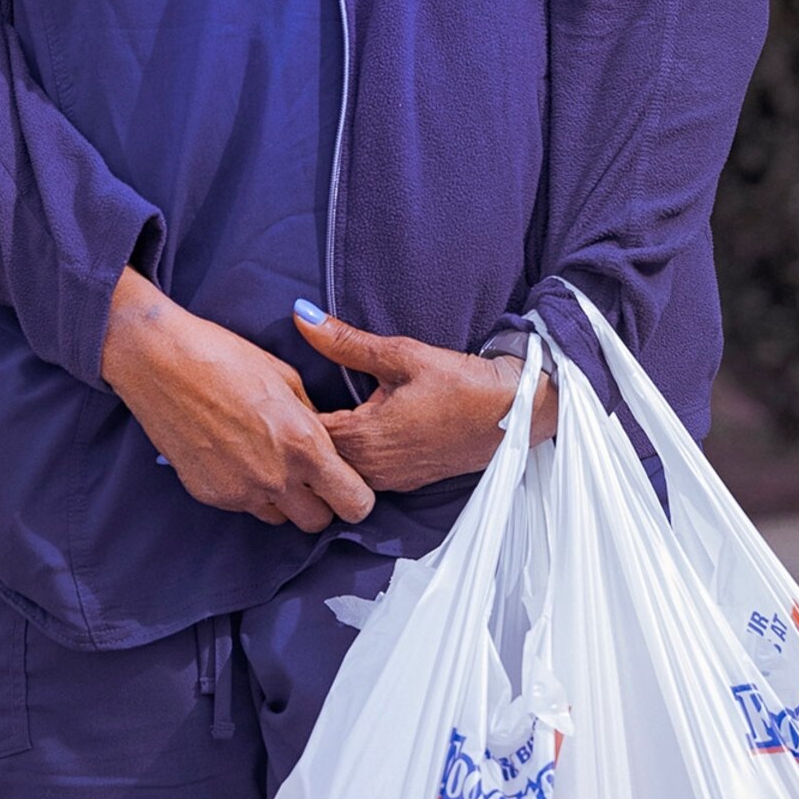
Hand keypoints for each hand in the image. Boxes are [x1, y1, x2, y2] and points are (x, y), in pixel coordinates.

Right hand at [101, 271, 375, 530]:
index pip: (355, 504)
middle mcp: (276, 478)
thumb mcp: (286, 379)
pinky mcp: (210, 495)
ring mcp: (240, 492)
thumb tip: (326, 442)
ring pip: (280, 519)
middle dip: (322, 503)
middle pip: (318, 523)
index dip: (356, 495)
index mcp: (304, 445)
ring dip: (284, 500)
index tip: (348, 480)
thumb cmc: (225, 357)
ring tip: (269, 462)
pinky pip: (244, 505)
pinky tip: (235, 455)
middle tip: (311, 476)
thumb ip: (312, 419)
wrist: (159, 362)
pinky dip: (248, 490)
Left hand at [296, 304, 556, 493]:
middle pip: (318, 457)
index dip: (289, 412)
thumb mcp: (402, 354)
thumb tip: (301, 316)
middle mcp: (373, 471)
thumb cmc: (463, 384)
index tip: (281, 390)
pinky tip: (354, 430)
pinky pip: (364, 474)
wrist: (517, 414)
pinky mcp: (407, 482)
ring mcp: (391, 481)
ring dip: (329, 446)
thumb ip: (346, 342)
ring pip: (341, 468)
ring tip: (319, 414)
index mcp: (365, 440)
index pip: (305, 434)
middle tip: (292, 401)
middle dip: (304, 431)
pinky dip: (352, 455)